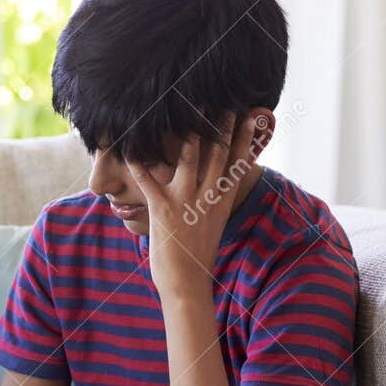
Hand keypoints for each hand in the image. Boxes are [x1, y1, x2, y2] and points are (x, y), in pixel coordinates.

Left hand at [124, 109, 269, 297]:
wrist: (187, 285)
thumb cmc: (196, 258)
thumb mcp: (212, 227)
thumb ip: (213, 204)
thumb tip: (213, 189)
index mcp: (221, 202)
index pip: (238, 164)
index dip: (246, 139)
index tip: (253, 116)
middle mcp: (208, 199)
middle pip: (218, 154)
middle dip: (221, 125)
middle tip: (223, 100)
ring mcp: (186, 202)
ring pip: (188, 158)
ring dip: (186, 131)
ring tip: (183, 108)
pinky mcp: (163, 210)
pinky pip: (149, 180)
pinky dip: (139, 162)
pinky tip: (132, 146)